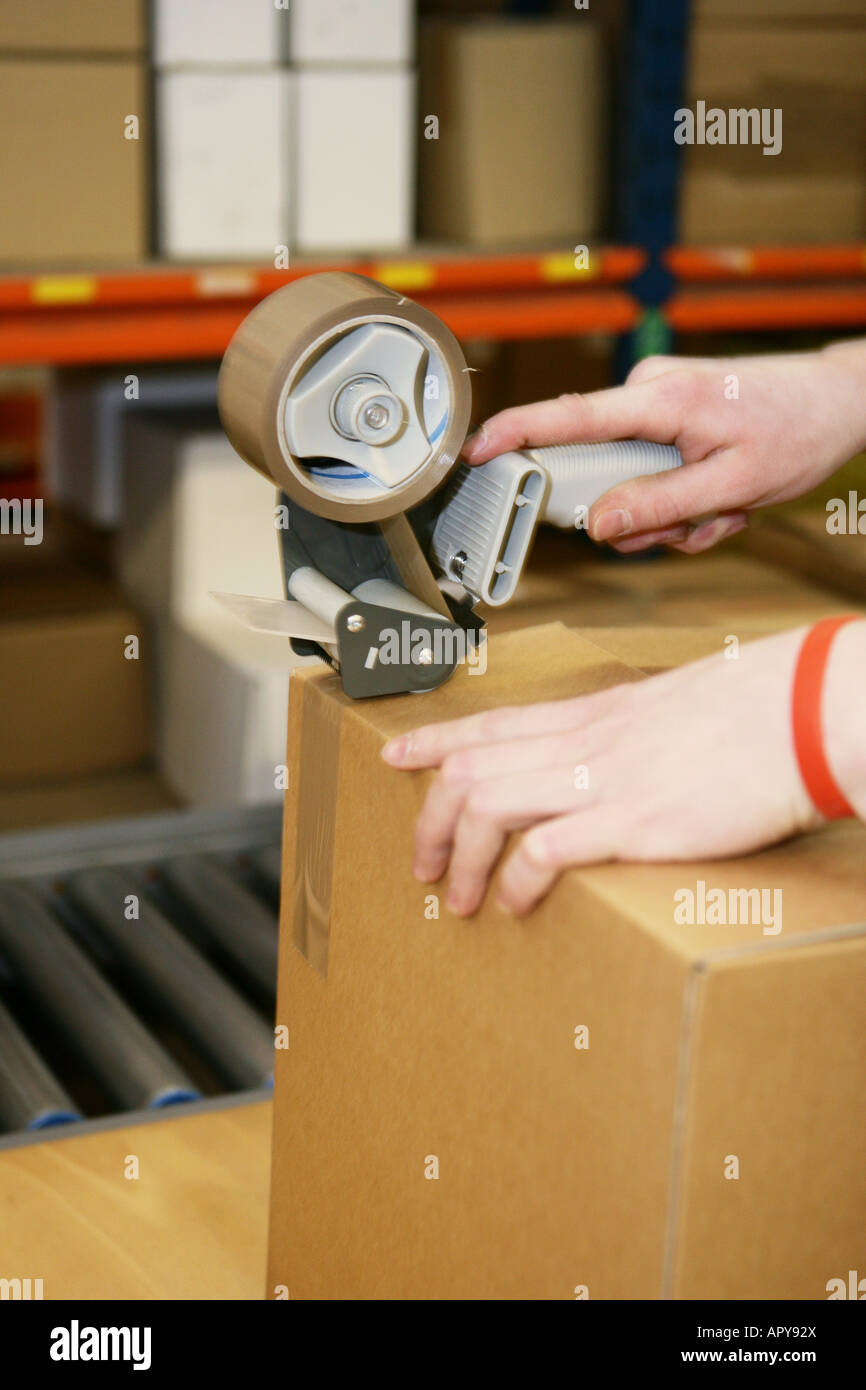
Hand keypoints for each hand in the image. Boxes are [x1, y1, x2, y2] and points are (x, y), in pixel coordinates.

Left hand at [381, 624, 865, 916]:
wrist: (806, 710)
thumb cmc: (755, 710)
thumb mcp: (673, 711)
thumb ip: (631, 736)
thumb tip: (615, 759)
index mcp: (595, 714)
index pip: (491, 723)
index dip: (434, 742)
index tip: (397, 755)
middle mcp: (585, 742)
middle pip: (469, 770)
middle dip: (428, 818)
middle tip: (418, 860)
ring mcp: (604, 780)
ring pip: (487, 807)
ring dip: (458, 857)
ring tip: (456, 898)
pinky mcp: (635, 821)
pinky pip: (545, 851)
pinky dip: (517, 881)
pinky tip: (517, 903)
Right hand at [462, 340, 865, 554]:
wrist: (840, 402)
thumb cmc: (798, 430)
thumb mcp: (731, 486)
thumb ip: (658, 506)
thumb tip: (597, 524)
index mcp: (659, 401)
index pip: (567, 418)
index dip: (513, 435)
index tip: (471, 450)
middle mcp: (648, 396)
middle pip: (601, 475)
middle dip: (646, 515)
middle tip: (702, 520)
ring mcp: (658, 406)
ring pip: (630, 486)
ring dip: (673, 513)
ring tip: (723, 506)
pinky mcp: (669, 419)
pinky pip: (652, 475)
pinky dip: (684, 500)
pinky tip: (722, 498)